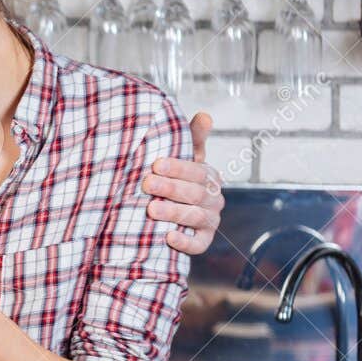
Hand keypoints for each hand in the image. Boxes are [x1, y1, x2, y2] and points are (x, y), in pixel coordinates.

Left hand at [144, 108, 223, 255]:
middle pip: (195, 193)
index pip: (198, 171)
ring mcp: (210, 221)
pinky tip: (168, 236)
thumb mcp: (181, 159)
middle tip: (147, 184)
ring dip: (173, 212)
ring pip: (196, 217)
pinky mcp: (202, 241)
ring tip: (151, 209)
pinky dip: (184, 241)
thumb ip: (193, 139)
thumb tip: (205, 115)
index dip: (178, 168)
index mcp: (209, 177)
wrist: (164, 215)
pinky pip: (198, 245)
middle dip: (170, 188)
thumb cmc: (172, 180)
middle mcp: (214, 199)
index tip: (156, 164)